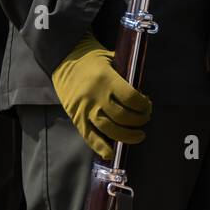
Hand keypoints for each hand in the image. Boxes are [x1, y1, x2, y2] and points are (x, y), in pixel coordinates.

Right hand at [50, 32, 151, 160]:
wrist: (62, 57)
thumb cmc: (91, 58)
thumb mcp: (111, 59)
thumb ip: (125, 77)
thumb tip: (142, 98)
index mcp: (106, 79)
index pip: (131, 99)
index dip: (144, 106)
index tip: (147, 106)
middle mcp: (95, 95)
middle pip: (123, 117)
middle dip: (139, 121)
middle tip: (144, 119)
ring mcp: (84, 108)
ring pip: (109, 129)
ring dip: (127, 136)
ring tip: (138, 135)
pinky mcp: (76, 116)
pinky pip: (89, 137)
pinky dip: (101, 147)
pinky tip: (112, 153)